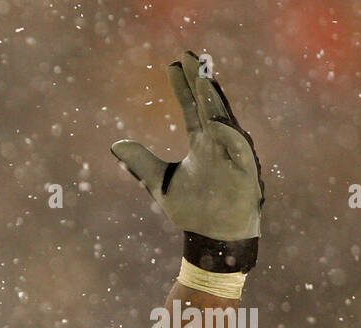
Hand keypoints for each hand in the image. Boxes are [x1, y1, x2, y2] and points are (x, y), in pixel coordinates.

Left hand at [111, 52, 262, 269]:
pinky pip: (238, 150)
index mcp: (202, 143)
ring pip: (225, 122)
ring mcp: (233, 156)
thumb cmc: (193, 209)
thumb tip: (115, 145)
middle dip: (200, 82)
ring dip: (215, 101)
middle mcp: (219, 144)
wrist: (213, 238)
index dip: (183, 87)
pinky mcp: (245, 173)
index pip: (192, 108)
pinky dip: (228, 137)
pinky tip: (216, 123)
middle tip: (191, 56)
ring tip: (203, 80)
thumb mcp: (159, 183)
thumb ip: (140, 162)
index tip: (173, 64)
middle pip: (209, 106)